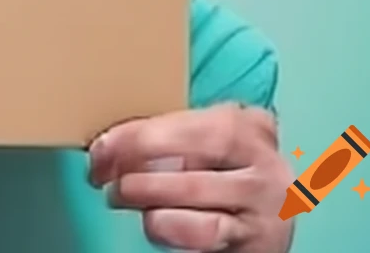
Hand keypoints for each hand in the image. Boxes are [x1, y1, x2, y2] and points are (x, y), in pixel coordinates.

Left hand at [88, 102, 294, 251]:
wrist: (264, 218)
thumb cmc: (220, 168)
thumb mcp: (205, 142)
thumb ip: (171, 137)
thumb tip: (108, 147)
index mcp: (250, 129)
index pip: (190, 128)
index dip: (140, 137)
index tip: (102, 147)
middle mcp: (267, 169)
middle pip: (194, 168)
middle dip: (137, 174)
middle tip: (102, 177)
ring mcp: (266, 214)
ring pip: (198, 211)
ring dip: (148, 204)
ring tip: (119, 197)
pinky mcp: (259, 249)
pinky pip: (204, 238)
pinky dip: (169, 230)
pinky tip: (153, 223)